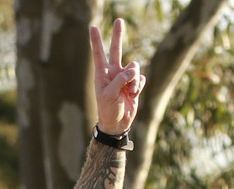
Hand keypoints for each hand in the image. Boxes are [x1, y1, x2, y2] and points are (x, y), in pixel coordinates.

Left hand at [89, 20, 143, 135]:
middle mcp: (113, 73)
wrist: (118, 124)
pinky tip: (134, 94)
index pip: (98, 54)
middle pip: (116, 50)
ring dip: (134, 79)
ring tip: (130, 91)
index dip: (96, 41)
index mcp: (102, 74)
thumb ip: (120, 79)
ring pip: (134, 67)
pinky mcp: (135, 84)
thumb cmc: (108, 110)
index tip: (92, 27)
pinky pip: (141, 78)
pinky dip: (139, 86)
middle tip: (119, 20)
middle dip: (118, 35)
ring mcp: (124, 78)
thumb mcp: (110, 94)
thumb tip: (133, 70)